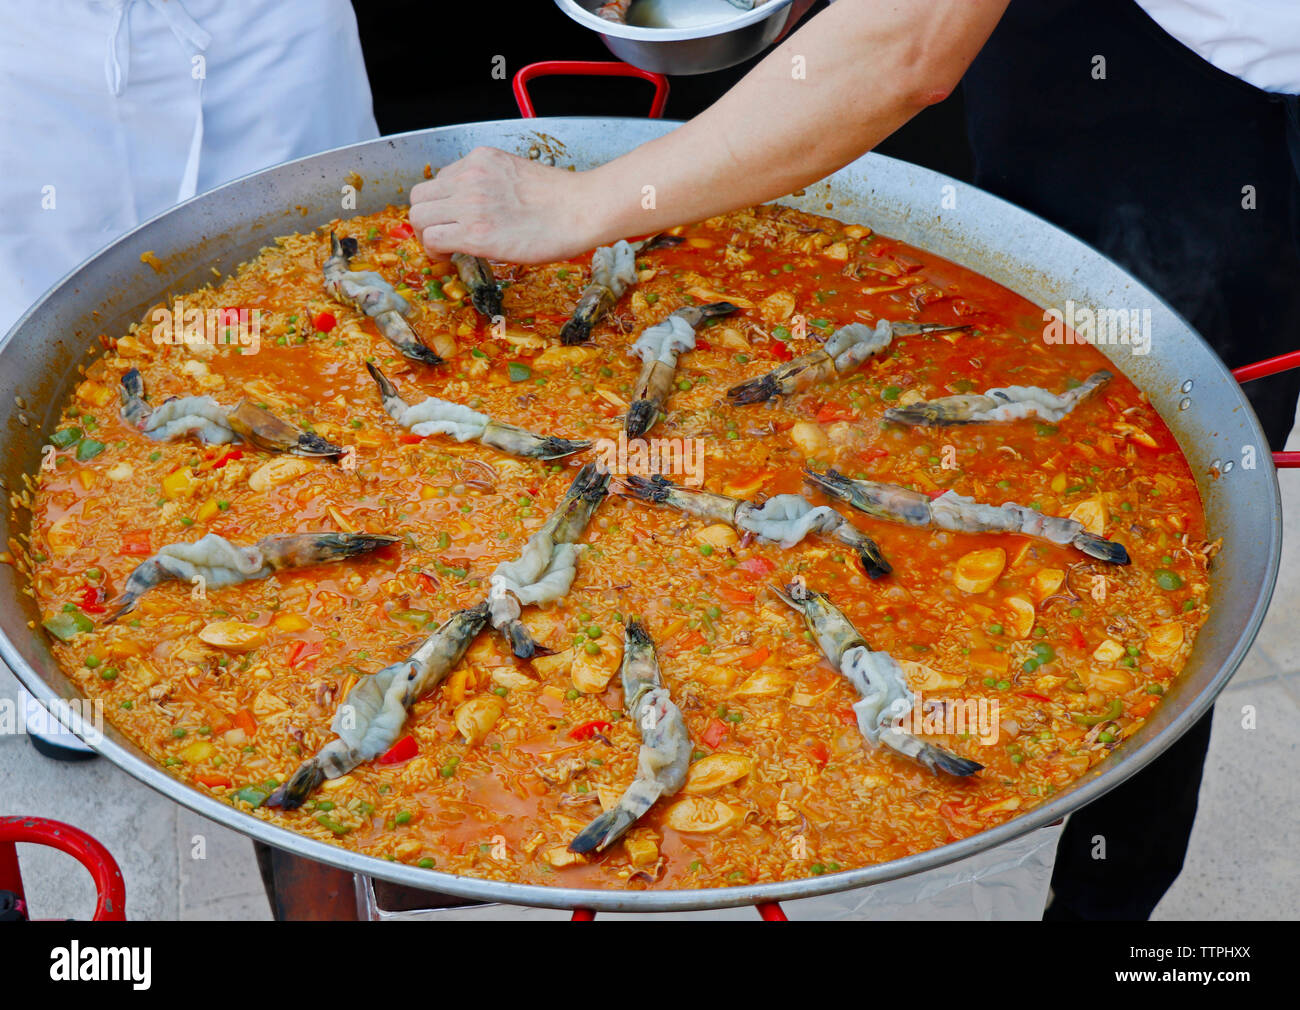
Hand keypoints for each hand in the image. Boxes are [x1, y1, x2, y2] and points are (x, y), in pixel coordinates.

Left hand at [409, 147, 602, 264]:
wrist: (582, 210)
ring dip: (427, 235)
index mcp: (481, 160)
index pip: (440, 180)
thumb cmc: (562, 200)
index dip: (442, 204)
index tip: (452, 219)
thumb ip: (491, 185)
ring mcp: (470, 203)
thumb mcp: (517, 176)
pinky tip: (451, 257)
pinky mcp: (475, 231)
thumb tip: (480, 210)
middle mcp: (469, 176)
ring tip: (445, 248)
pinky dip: (435, 251)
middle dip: (426, 219)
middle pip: (419, 196)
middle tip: (441, 235)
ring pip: (419, 217)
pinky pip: (433, 239)